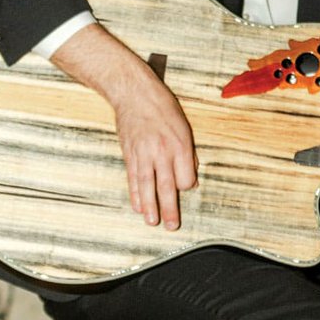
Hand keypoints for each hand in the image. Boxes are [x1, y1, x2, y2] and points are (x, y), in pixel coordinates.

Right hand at [113, 74, 198, 229]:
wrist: (134, 93)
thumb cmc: (162, 107)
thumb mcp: (184, 126)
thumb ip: (187, 153)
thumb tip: (189, 176)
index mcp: (180, 145)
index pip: (186, 178)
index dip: (186, 186)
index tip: (184, 187)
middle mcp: (162, 152)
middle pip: (167, 186)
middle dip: (170, 208)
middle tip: (171, 226)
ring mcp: (144, 154)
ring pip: (147, 186)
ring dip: (151, 206)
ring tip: (152, 222)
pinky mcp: (130, 154)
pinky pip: (133, 178)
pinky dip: (135, 194)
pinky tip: (138, 207)